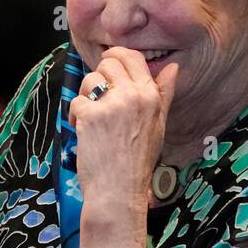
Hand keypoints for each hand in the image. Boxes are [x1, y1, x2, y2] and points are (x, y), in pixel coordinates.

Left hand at [67, 47, 178, 219]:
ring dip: (85, 96)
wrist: (119, 191)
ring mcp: (111, 105)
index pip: (132, 57)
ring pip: (89, 79)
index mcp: (151, 96)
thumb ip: (164, 94)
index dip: (116, 57)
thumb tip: (173, 67)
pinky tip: (82, 131)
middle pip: (108, 63)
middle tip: (98, 98)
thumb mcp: (158, 125)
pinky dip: (74, 116)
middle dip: (99, 77)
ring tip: (91, 118)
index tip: (107, 66)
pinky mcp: (90, 116)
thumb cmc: (138, 161)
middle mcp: (133, 96)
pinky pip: (75, 101)